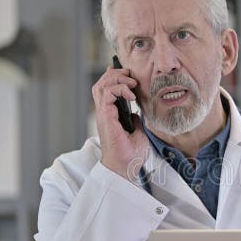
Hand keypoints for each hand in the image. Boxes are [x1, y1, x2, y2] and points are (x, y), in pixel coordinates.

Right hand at [91, 66, 148, 182]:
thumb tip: (137, 113)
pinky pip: (107, 94)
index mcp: (111, 115)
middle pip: (102, 83)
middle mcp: (105, 113)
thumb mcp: (139, 132)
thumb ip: (136, 120)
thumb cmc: (131, 154)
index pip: (107, 90)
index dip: (115, 78)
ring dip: (116, 79)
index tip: (128, 74)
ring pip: (101, 85)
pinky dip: (119, 89)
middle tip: (130, 75)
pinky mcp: (105, 117)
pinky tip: (131, 95)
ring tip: (131, 82)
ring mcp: (103, 114)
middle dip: (115, 74)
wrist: (126, 166)